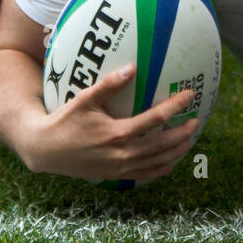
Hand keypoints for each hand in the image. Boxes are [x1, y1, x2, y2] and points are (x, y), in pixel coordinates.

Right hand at [24, 72, 198, 181]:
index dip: (175, 107)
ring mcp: (118, 168)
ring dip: (175, 152)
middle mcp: (122, 153)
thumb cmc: (64, 121)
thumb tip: (132, 67)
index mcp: (117, 133)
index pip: (155, 119)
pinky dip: (159, 170)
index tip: (189, 96)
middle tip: (197, 122)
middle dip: (182, 134)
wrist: (45, 151)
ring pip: (155, 162)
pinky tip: (169, 164)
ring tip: (190, 141)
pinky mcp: (113, 176)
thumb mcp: (84, 99)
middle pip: (162, 144)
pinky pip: (142, 175)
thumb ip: (109, 84)